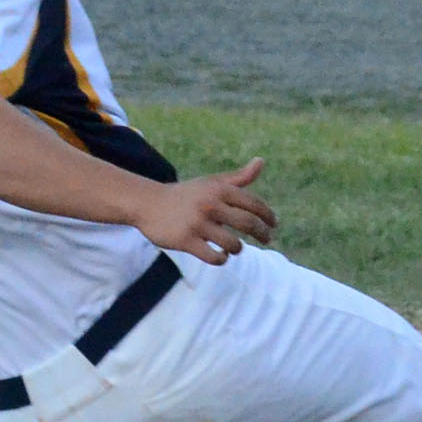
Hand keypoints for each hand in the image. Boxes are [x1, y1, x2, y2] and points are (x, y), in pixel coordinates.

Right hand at [134, 158, 275, 263]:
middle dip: (263, 233)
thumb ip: (238, 177)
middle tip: (267, 238)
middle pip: (249, 223)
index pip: (254, 204)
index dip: (268, 216)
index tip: (273, 224)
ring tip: (235, 247)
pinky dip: (222, 259)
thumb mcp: (211, 183)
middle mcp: (211, 205)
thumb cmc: (186, 194)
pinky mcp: (186, 241)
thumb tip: (261, 162)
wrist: (148, 204)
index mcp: (219, 189)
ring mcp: (198, 224)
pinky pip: (214, 257)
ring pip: (233, 244)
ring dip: (238, 248)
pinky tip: (221, 255)